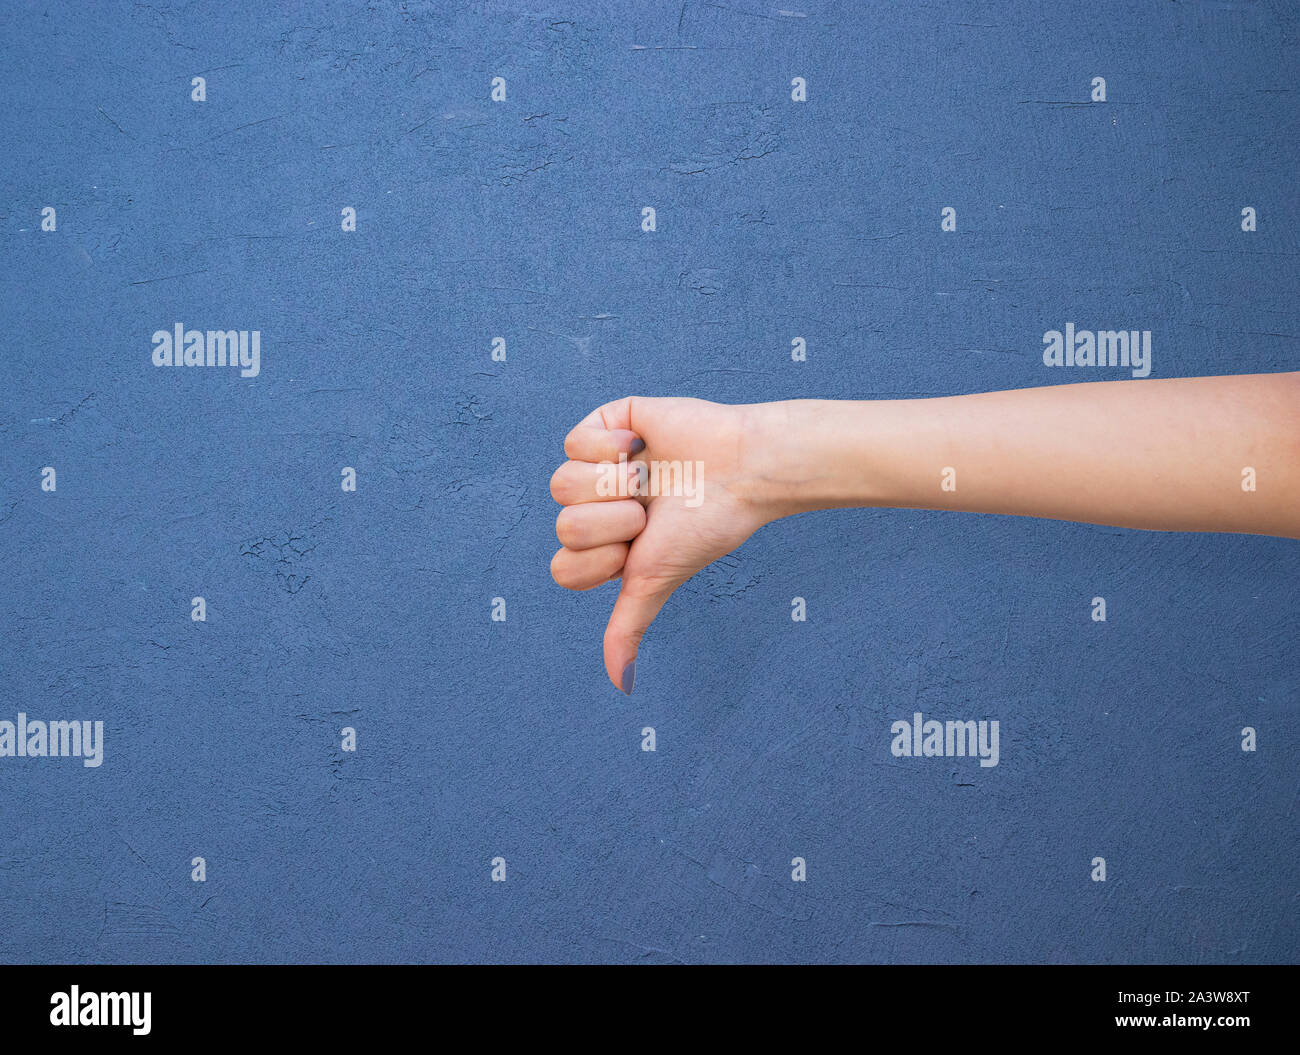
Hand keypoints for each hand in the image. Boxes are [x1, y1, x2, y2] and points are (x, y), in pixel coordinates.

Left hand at [549, 396, 774, 693]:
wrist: (740, 472)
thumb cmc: (705, 525)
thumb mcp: (656, 581)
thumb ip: (628, 625)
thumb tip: (620, 682)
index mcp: (603, 545)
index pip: (563, 567)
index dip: (600, 562)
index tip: (639, 549)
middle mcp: (594, 506)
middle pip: (565, 527)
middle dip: (614, 522)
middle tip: (650, 510)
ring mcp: (595, 465)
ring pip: (562, 485)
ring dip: (613, 485)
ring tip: (648, 478)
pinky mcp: (604, 425)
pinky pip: (572, 442)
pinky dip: (611, 448)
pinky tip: (642, 447)